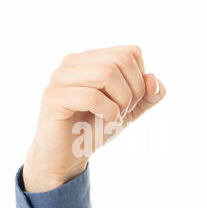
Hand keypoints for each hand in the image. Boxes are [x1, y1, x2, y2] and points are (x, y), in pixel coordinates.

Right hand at [23, 45, 164, 191]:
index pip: (131, 53)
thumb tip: (153, 80)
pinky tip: (106, 123)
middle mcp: (73, 61)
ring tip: (114, 117)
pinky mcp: (53, 96)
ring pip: (107, 73)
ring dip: (121, 102)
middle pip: (121, 61)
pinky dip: (109, 112)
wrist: (67, 154)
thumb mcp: (130, 110)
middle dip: (133, 92)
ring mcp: (60, 77)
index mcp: (91, 58)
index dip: (140, 80)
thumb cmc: (95, 127)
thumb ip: (149, 95)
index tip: (130, 101)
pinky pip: (91, 96)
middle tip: (123, 111)